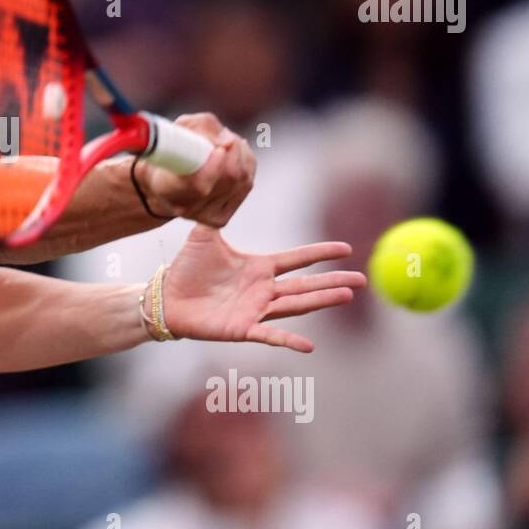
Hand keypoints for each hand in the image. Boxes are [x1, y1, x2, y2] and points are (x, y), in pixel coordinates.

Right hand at [136, 113, 254, 226]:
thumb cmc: (168, 151)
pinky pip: (247, 184)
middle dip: (233, 151)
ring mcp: (204, 216)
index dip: (214, 167)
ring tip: (224, 146)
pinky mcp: (220, 219)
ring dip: (239, 155)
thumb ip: (201, 127)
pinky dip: (245, 165)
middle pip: (229, 178)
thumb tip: (228, 140)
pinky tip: (233, 158)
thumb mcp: (177, 129)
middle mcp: (186, 207)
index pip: (198, 184)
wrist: (162, 182)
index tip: (221, 149)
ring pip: (242, 180)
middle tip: (223, 138)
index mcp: (166, 186)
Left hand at [155, 224, 366, 351]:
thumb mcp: (204, 235)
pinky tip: (309, 345)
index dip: (320, 253)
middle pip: (305, 285)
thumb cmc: (186, 268)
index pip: (297, 259)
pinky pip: (269, 334)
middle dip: (333, 282)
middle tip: (362, 280)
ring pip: (295, 305)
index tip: (346, 249)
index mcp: (259, 267)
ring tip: (347, 296)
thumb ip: (218, 214)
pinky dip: (289, 340)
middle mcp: (263, 289)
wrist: (166, 296)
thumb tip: (223, 183)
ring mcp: (255, 309)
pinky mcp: (242, 328)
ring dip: (321, 301)